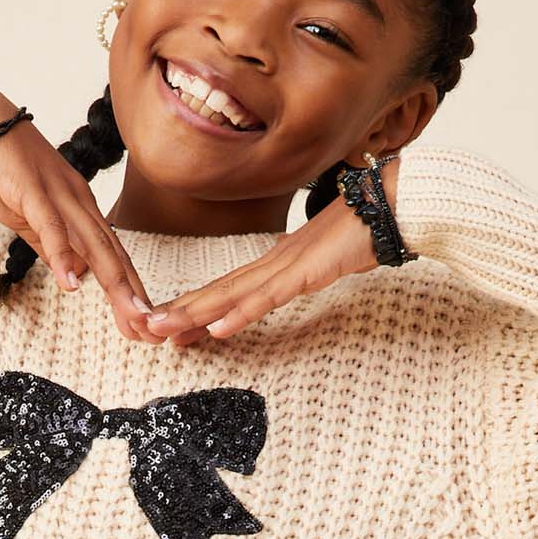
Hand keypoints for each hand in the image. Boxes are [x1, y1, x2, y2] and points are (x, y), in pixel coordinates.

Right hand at [0, 64, 152, 340]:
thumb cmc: (2, 169)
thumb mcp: (30, 218)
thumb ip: (52, 246)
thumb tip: (72, 275)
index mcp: (81, 209)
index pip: (114, 256)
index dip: (131, 291)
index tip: (144, 325)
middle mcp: (79, 202)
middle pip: (114, 255)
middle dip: (134, 296)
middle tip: (153, 332)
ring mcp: (58, 194)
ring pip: (94, 244)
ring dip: (114, 283)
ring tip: (131, 316)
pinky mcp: (32, 190)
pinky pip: (51, 226)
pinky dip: (62, 256)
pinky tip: (70, 285)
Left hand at [140, 153, 404, 345]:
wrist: (392, 208)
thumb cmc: (366, 230)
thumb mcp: (329, 258)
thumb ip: (310, 269)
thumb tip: (304, 275)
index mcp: (278, 261)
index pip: (229, 287)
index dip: (197, 305)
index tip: (170, 321)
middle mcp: (274, 262)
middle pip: (219, 291)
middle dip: (180, 311)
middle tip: (145, 329)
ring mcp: (286, 267)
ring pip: (231, 295)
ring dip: (193, 314)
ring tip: (162, 330)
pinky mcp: (303, 273)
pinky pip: (266, 299)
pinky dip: (239, 313)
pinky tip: (217, 328)